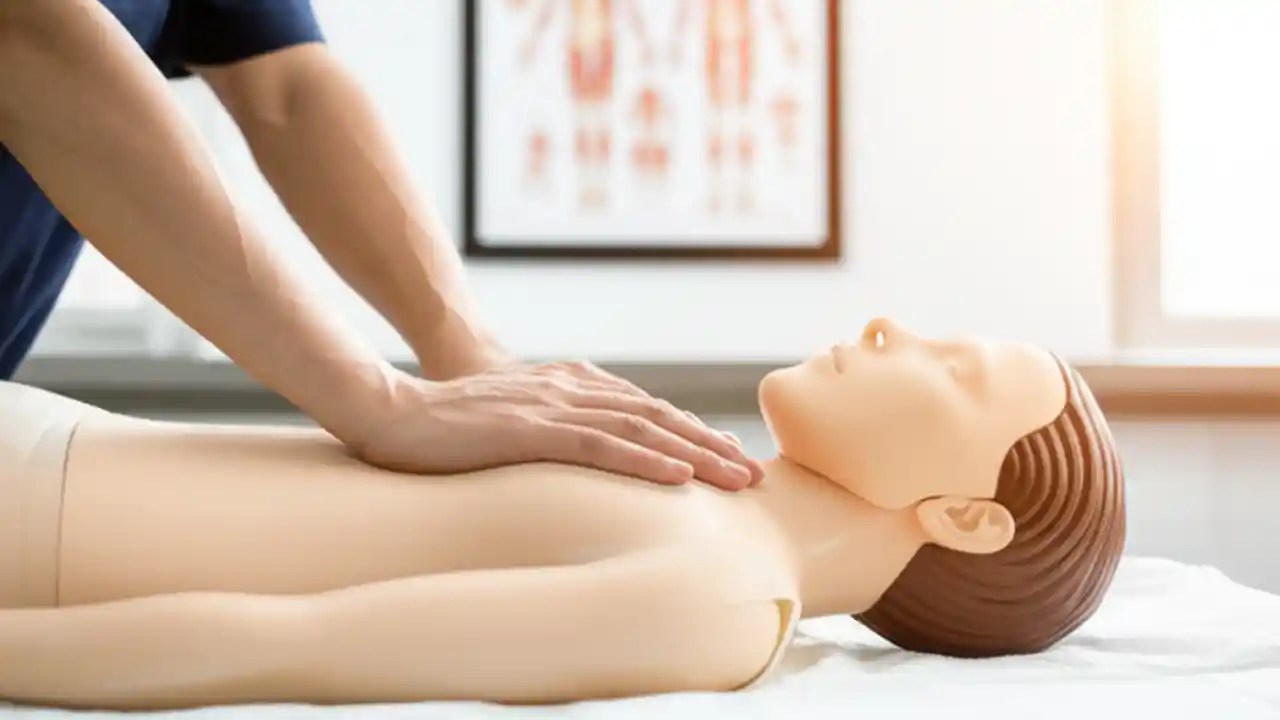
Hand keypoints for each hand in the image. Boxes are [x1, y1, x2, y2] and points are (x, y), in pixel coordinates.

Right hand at [345, 363, 763, 489]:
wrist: (390, 412)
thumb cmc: (445, 427)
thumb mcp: (511, 425)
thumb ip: (549, 435)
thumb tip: (582, 465)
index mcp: (566, 385)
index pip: (642, 409)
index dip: (689, 432)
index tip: (726, 456)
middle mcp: (568, 388)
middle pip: (655, 415)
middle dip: (708, 444)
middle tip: (751, 474)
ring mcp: (550, 405)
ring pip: (639, 427)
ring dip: (694, 454)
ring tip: (734, 478)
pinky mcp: (528, 428)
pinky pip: (598, 444)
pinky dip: (643, 459)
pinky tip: (676, 476)